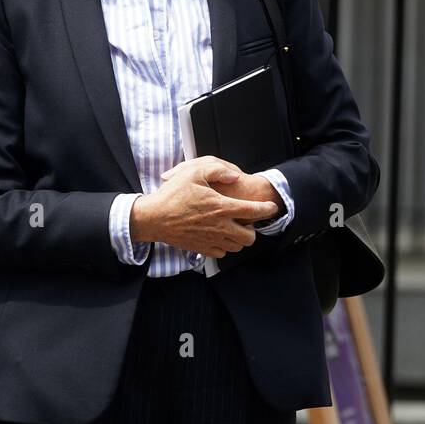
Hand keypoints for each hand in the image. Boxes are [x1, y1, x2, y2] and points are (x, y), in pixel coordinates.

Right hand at [130, 155, 279, 258]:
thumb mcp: (193, 172)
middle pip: (250, 237)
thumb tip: (236, 175)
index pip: (254, 211)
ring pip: (237, 247)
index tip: (271, 207)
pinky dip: (225, 246)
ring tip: (233, 227)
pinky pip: (222, 253)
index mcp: (221, 207)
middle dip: (253, 229)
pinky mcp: (201, 249)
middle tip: (246, 220)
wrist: (153, 218)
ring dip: (239, 238)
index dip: (267, 209)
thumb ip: (218, 169)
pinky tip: (219, 234)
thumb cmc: (172, 194)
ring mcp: (211, 240)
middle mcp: (220, 227)